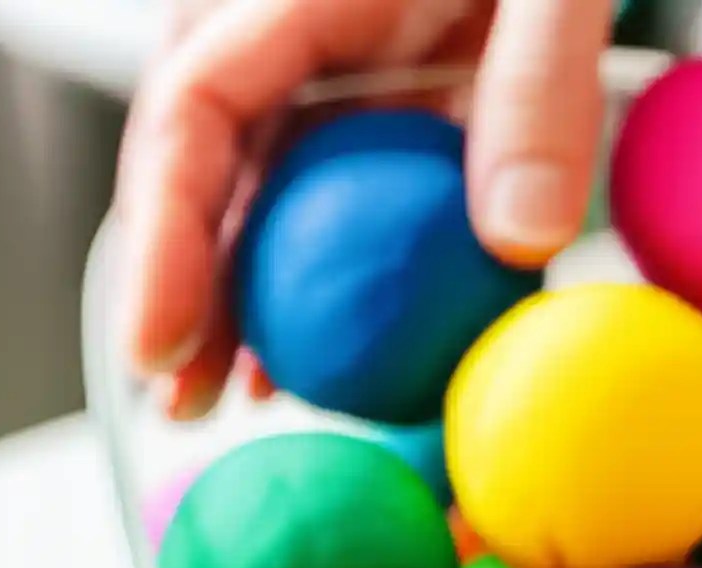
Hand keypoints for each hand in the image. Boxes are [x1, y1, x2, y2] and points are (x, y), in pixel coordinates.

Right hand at [118, 0, 613, 418]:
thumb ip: (540, 86)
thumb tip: (518, 240)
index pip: (196, 107)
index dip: (163, 233)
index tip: (160, 341)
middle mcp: (289, 30)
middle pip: (199, 162)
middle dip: (178, 284)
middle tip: (186, 397)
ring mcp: (327, 67)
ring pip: (253, 186)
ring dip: (238, 291)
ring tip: (241, 394)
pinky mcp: (371, 97)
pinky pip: (324, 188)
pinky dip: (316, 267)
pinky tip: (325, 341)